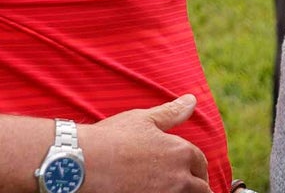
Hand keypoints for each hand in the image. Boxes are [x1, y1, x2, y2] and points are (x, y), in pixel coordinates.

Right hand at [81, 94, 211, 192]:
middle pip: (201, 187)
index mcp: (180, 152)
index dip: (197, 168)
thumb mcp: (144, 120)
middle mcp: (178, 177)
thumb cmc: (111, 138)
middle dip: (197, 186)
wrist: (83, 163)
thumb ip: (172, 112)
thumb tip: (192, 99)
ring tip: (173, 191)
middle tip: (187, 187)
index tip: (191, 173)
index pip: (200, 163)